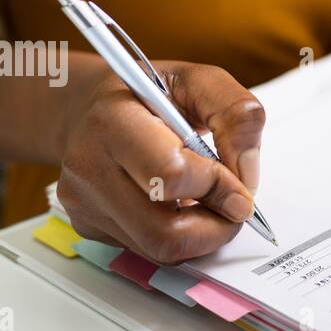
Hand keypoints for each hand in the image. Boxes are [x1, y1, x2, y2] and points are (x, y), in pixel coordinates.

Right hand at [57, 59, 264, 264]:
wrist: (85, 105)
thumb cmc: (144, 93)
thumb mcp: (196, 80)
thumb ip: (233, 112)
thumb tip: (247, 175)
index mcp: (112, 121)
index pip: (172, 176)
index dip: (218, 187)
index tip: (241, 187)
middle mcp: (88, 167)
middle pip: (165, 233)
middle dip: (215, 227)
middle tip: (232, 206)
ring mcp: (83, 203)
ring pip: (160, 250)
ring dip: (200, 235)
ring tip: (207, 202)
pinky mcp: (87, 226)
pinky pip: (147, 250)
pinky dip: (176, 235)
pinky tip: (176, 204)